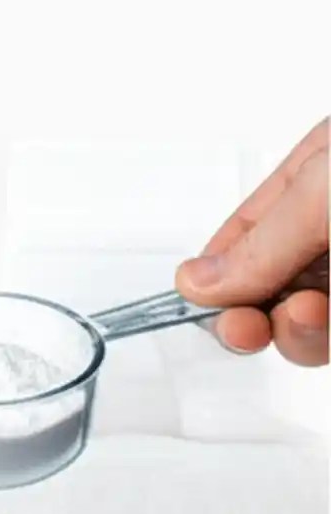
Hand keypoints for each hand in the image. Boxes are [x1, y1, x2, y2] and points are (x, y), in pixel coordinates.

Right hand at [175, 118, 328, 366]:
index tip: (201, 304)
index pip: (246, 236)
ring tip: (306, 316)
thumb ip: (261, 243)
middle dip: (251, 313)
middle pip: (272, 288)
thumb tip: (196, 283)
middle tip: (244, 326)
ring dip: (294, 333)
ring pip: (306, 323)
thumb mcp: (326, 191)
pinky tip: (320, 321)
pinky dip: (319, 338)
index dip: (217, 276)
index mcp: (320, 175)